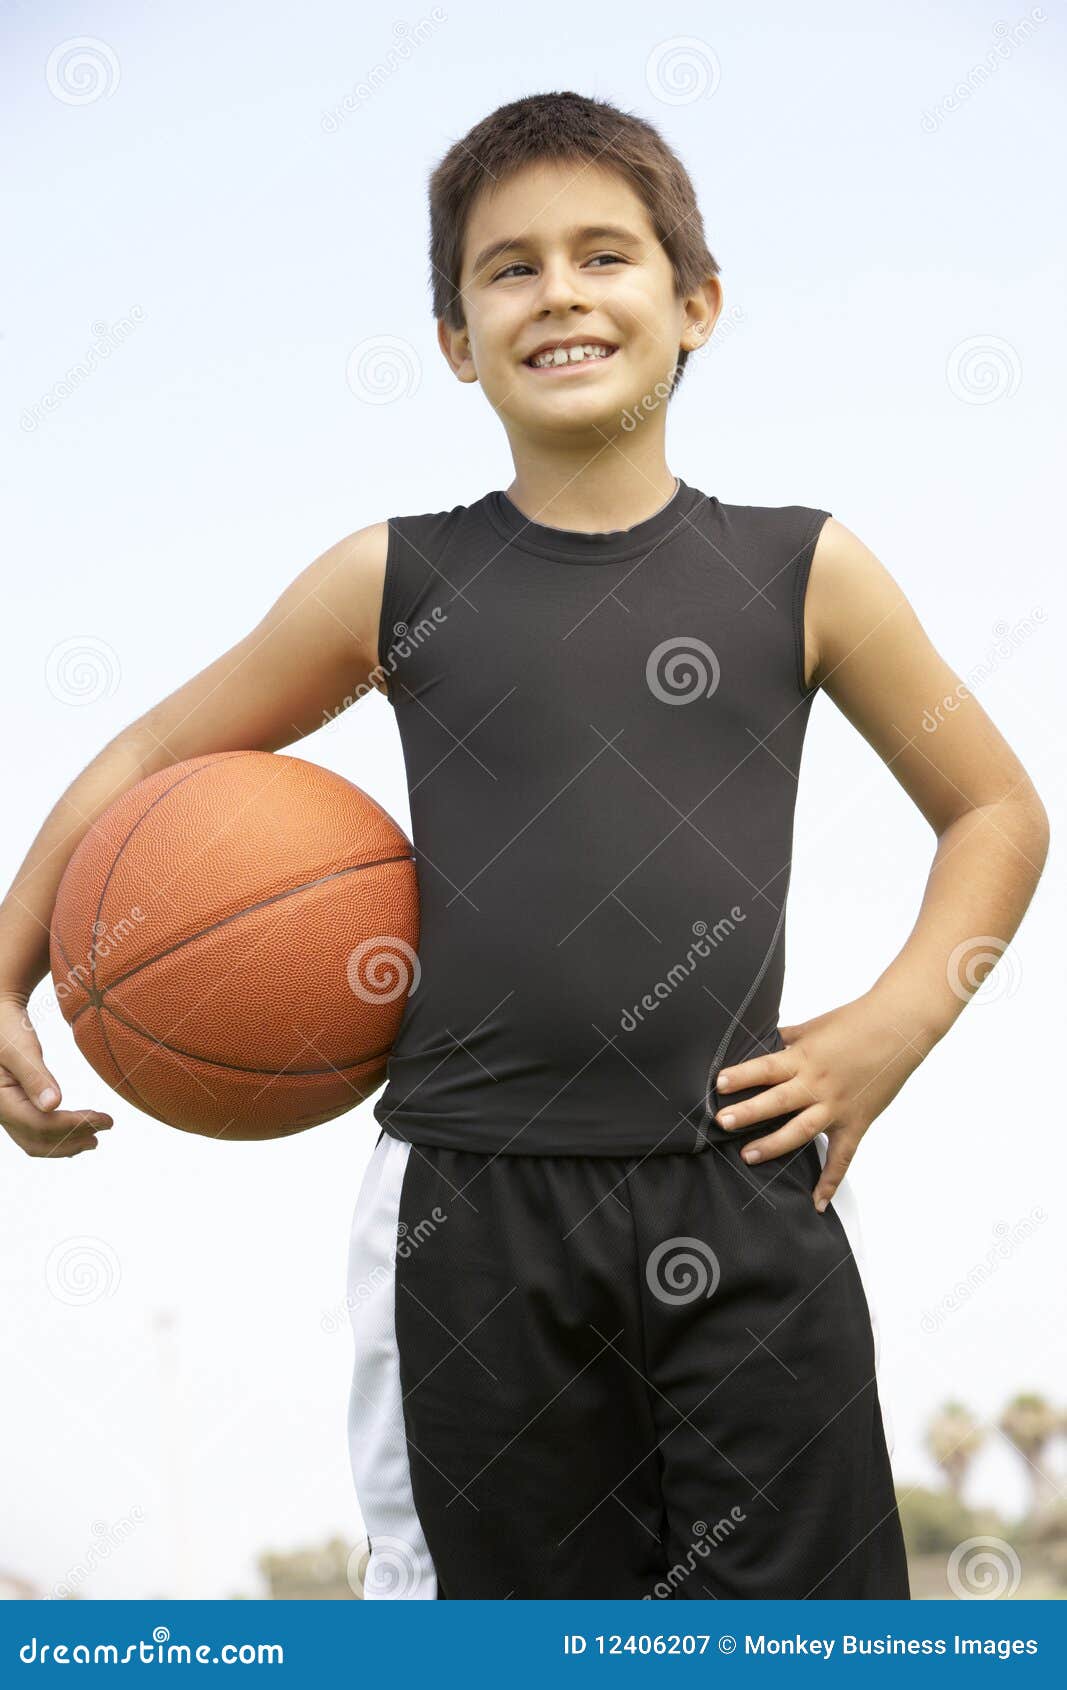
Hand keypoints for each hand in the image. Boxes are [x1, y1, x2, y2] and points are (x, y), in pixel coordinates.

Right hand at [0, 993, 112, 1158]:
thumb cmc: (6, 1026)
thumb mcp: (19, 1047)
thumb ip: (34, 1075)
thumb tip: (54, 1105)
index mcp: (0, 1100)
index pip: (40, 1124)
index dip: (74, 1126)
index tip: (104, 1120)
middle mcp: (1, 1111)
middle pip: (37, 1139)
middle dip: (72, 1139)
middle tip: (104, 1129)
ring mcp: (6, 1111)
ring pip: (35, 1140)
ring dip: (66, 1143)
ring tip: (95, 1137)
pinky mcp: (14, 1107)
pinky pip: (34, 1130)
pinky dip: (56, 1136)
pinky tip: (75, 1133)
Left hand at [714, 994, 920, 1210]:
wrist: (899, 1028)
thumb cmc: (856, 1021)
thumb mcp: (813, 1026)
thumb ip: (786, 1039)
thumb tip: (761, 1042)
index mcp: (804, 1057)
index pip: (766, 1067)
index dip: (742, 1076)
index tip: (718, 1084)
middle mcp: (818, 1084)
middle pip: (777, 1101)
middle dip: (747, 1113)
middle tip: (722, 1123)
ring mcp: (837, 1107)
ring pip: (801, 1131)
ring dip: (774, 1145)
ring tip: (748, 1156)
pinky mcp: (856, 1123)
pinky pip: (842, 1157)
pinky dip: (830, 1181)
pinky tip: (817, 1202)